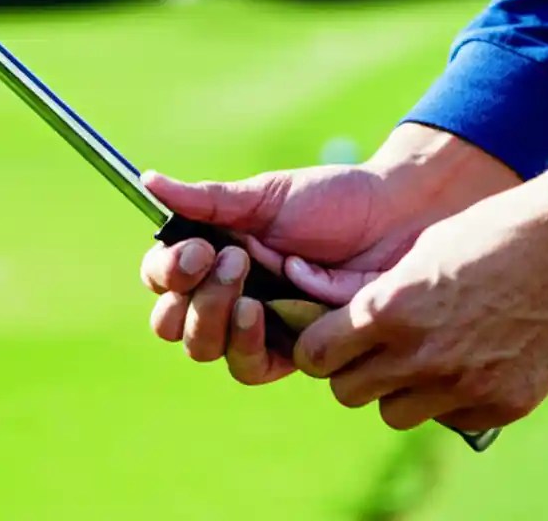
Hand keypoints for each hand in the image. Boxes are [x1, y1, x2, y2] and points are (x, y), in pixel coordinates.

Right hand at [140, 123, 520, 385]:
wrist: (400, 217)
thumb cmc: (337, 199)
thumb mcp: (267, 195)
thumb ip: (209, 200)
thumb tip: (147, 181)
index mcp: (216, 254)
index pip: (163, 278)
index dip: (164, 272)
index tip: (191, 251)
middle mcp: (230, 294)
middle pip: (174, 322)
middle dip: (188, 296)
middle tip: (221, 260)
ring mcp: (261, 326)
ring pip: (206, 348)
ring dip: (212, 318)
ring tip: (245, 289)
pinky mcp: (296, 351)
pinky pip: (250, 366)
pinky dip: (245, 342)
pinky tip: (260, 313)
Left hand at [293, 134, 547, 431]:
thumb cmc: (498, 230)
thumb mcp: (423, 251)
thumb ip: (384, 296)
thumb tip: (354, 326)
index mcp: (389, 309)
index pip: (317, 355)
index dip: (321, 347)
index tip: (333, 339)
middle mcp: (420, 355)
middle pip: (348, 393)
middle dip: (356, 372)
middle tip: (378, 351)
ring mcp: (463, 386)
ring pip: (396, 414)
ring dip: (403, 391)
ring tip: (429, 357)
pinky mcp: (504, 405)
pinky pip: (453, 419)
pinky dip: (455, 399)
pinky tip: (477, 361)